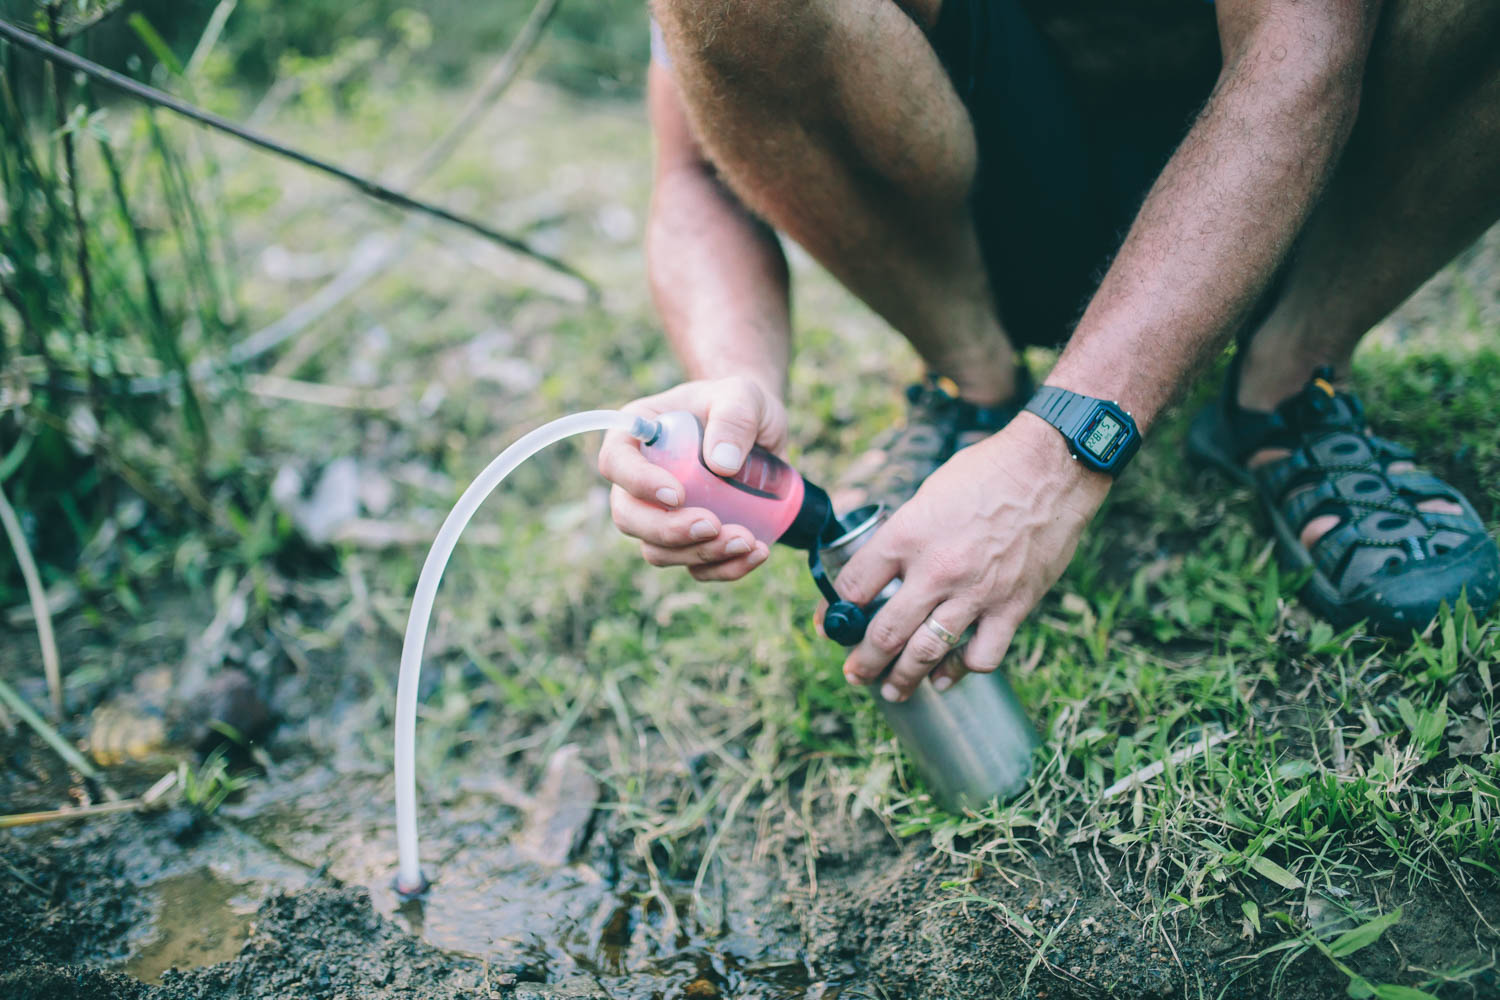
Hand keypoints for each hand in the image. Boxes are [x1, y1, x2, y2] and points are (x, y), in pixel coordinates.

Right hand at [598, 376, 786, 580]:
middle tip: (713, 525)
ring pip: (658, 550)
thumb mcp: (743, 396)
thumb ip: (734, 418)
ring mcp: (663, 514)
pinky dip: (725, 569)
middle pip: (629, 517)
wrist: (761, 431)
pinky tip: (757, 553)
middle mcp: (640, 480)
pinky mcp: (691, 538)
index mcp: (637, 436)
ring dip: (700, 554)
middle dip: (668, 531)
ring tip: (747, 541)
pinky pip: (695, 566)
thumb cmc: (740, 405)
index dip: (638, 484)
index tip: (678, 494)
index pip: (615, 462)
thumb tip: (722, 464)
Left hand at [827, 413, 1111, 700]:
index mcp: (906, 535)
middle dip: (863, 661)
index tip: (831, 622)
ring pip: (926, 654)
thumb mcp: (927, 495)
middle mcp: (935, 570)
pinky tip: (948, 674)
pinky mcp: (1012, 607)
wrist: (1050, 469)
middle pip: (883, 633)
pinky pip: (980, 656)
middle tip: (855, 672)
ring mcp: (974, 593)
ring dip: (904, 678)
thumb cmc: (986, 473)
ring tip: (893, 690)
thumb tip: (884, 568)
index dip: (835, 610)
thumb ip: (905, 535)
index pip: (853, 586)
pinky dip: (960, 671)